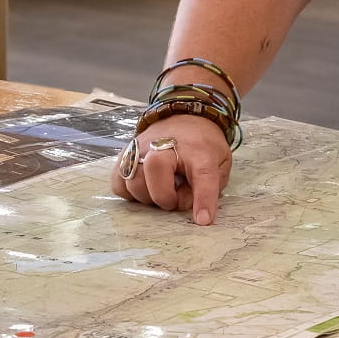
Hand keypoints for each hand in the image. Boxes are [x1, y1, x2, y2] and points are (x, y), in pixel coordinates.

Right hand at [109, 112, 234, 225]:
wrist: (184, 117)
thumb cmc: (202, 145)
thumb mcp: (219, 163)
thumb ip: (210, 188)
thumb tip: (192, 211)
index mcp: (199, 150)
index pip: (203, 174)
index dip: (203, 199)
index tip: (202, 220)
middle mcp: (166, 145)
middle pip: (156, 169)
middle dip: (164, 196)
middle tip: (174, 200)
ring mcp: (141, 147)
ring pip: (133, 180)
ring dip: (147, 197)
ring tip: (160, 192)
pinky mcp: (125, 154)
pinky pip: (118, 182)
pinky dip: (130, 192)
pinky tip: (144, 188)